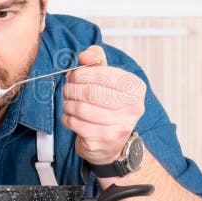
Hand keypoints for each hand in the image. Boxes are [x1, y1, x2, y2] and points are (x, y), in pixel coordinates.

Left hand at [61, 45, 145, 163]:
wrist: (113, 144)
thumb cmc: (109, 106)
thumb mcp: (107, 79)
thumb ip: (97, 61)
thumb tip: (84, 56)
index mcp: (135, 87)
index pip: (102, 74)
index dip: (81, 74)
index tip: (73, 76)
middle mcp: (132, 107)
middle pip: (90, 92)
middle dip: (71, 89)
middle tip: (67, 90)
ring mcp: (120, 125)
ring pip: (80, 108)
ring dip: (68, 104)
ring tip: (68, 103)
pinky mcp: (104, 139)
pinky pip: (76, 123)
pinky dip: (67, 118)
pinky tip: (70, 116)